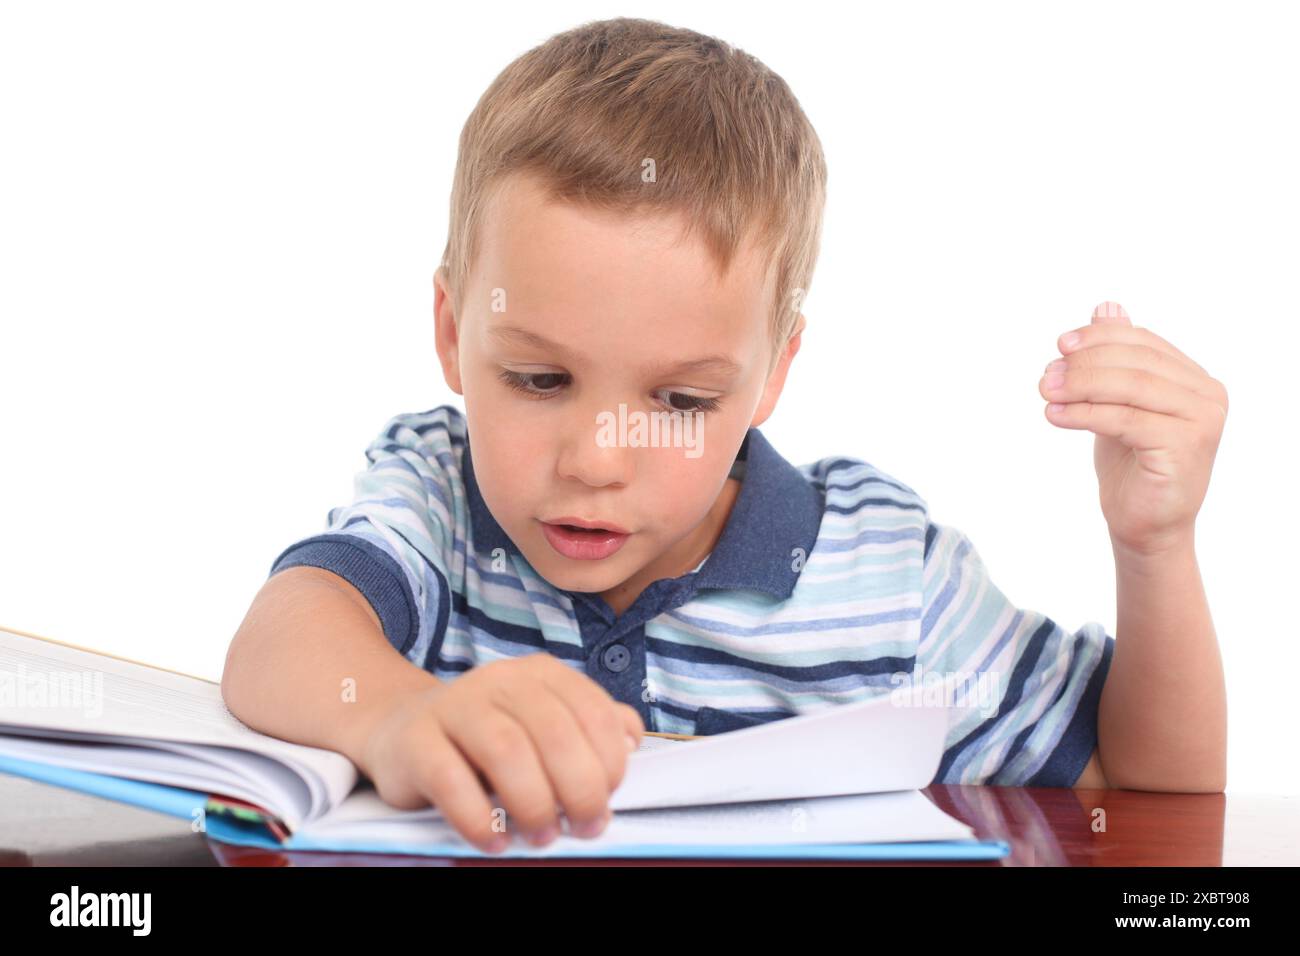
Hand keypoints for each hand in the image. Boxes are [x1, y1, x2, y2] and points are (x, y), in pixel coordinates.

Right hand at [359, 653, 643, 853]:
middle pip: (555, 733)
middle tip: (582, 828)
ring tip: (540, 837)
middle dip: (579, 790)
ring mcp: (455, 706)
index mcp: (541, 675)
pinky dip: (478, 818)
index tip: (607, 801)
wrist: (402, 729)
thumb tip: (633, 739)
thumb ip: (591, 725)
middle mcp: (500, 680)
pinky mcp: (415, 740)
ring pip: (507, 750)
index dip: (610, 763)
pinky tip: (493, 841)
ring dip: (533, 804)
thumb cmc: (486, 737)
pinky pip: (449, 779)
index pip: (594, 712)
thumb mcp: (543, 722)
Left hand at [1038, 301, 1227, 556]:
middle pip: (1135, 362)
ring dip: (1079, 385)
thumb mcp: (1118, 403)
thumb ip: (1117, 360)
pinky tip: (1054, 415)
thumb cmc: (1131, 464)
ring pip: (1129, 387)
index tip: (1060, 345)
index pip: (1143, 343)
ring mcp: (1201, 420)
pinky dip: (1084, 413)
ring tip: (1045, 391)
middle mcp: (1207, 395)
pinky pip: (1125, 419)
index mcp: (1194, 379)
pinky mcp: (1184, 446)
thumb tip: (1106, 306)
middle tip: (1045, 374)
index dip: (1100, 338)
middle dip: (1084, 363)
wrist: (1145, 525)